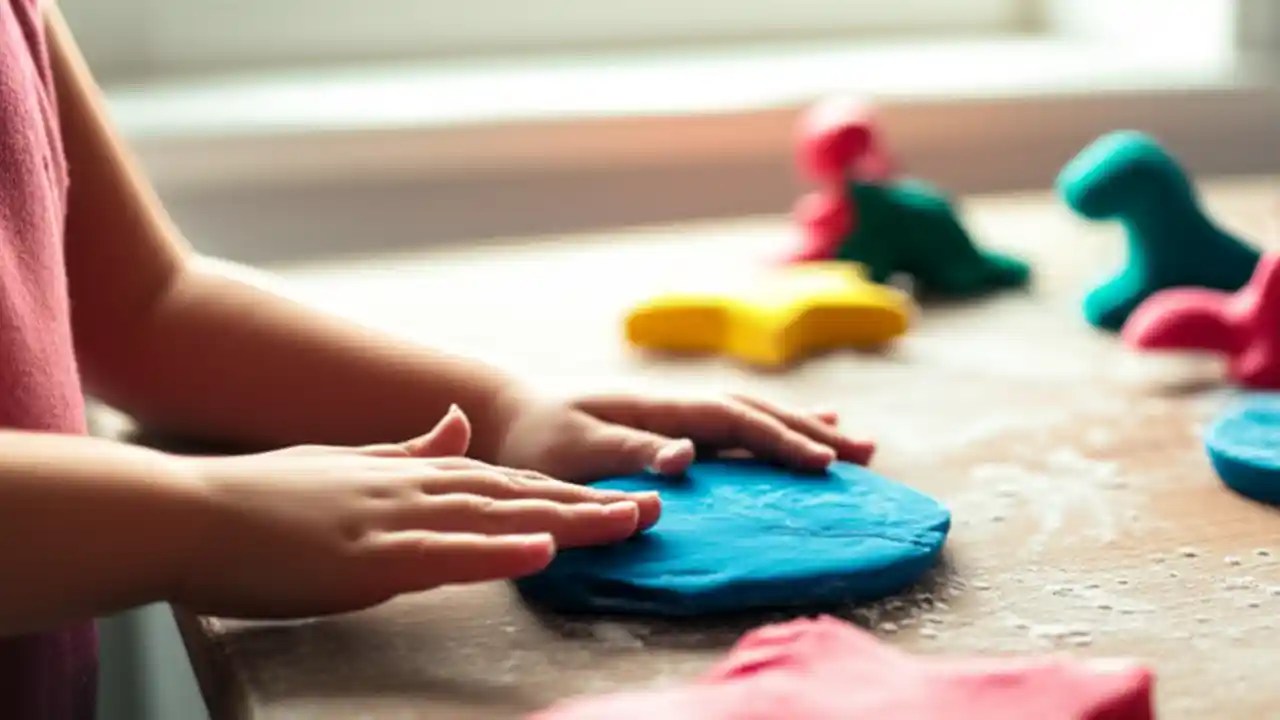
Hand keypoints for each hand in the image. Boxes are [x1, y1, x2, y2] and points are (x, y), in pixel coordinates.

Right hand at [171, 407, 658, 618]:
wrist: (190, 512)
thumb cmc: (262, 499)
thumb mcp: (346, 464)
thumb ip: (409, 447)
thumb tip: (455, 422)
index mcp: (410, 474)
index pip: (504, 481)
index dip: (563, 488)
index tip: (615, 494)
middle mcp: (414, 489)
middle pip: (519, 495)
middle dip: (589, 502)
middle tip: (653, 507)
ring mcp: (394, 520)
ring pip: (499, 518)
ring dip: (568, 521)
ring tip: (629, 523)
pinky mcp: (367, 556)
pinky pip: (445, 554)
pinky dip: (499, 552)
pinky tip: (544, 550)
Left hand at [493, 391, 874, 482]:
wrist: (504, 412)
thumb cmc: (532, 439)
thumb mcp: (571, 451)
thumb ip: (627, 453)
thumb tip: (688, 456)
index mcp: (658, 409)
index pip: (732, 420)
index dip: (779, 440)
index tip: (823, 465)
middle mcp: (675, 405)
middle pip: (755, 412)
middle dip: (810, 431)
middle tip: (866, 454)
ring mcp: (675, 413)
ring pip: (751, 415)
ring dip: (802, 427)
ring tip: (855, 442)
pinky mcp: (667, 426)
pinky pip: (732, 425)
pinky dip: (771, 427)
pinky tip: (795, 431)